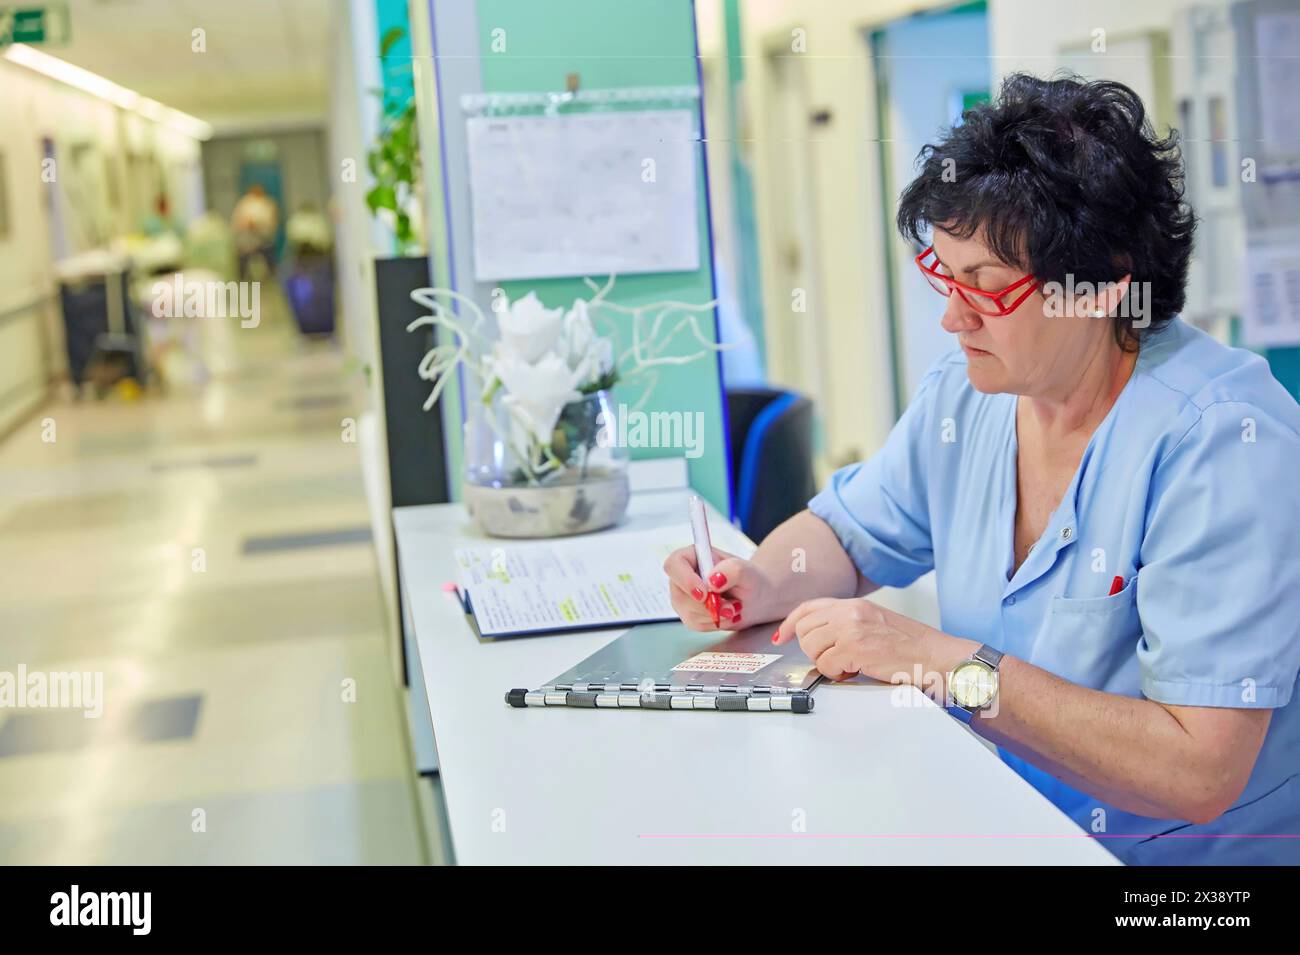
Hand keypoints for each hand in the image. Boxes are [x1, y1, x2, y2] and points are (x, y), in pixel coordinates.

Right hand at [662, 545, 771, 630]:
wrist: (757, 598)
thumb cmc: (751, 580)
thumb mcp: (748, 572)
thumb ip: (732, 570)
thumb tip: (713, 581)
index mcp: (693, 556)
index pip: (674, 565)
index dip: (685, 580)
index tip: (705, 593)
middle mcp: (684, 576)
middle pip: (680, 594)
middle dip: (707, 606)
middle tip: (732, 606)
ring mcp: (684, 596)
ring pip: (689, 613)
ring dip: (715, 615)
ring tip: (735, 608)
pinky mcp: (689, 614)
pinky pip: (696, 625)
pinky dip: (716, 623)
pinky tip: (728, 615)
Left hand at [772, 597, 933, 682]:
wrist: (936, 656)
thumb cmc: (911, 646)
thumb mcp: (874, 624)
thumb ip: (846, 624)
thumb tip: (819, 638)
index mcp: (854, 605)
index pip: (808, 607)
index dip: (791, 623)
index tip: (782, 636)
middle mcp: (850, 612)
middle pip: (805, 629)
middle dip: (813, 650)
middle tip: (835, 660)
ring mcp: (850, 628)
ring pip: (812, 648)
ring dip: (826, 662)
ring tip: (850, 666)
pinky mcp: (854, 647)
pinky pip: (825, 665)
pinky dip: (837, 674)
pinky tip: (856, 672)